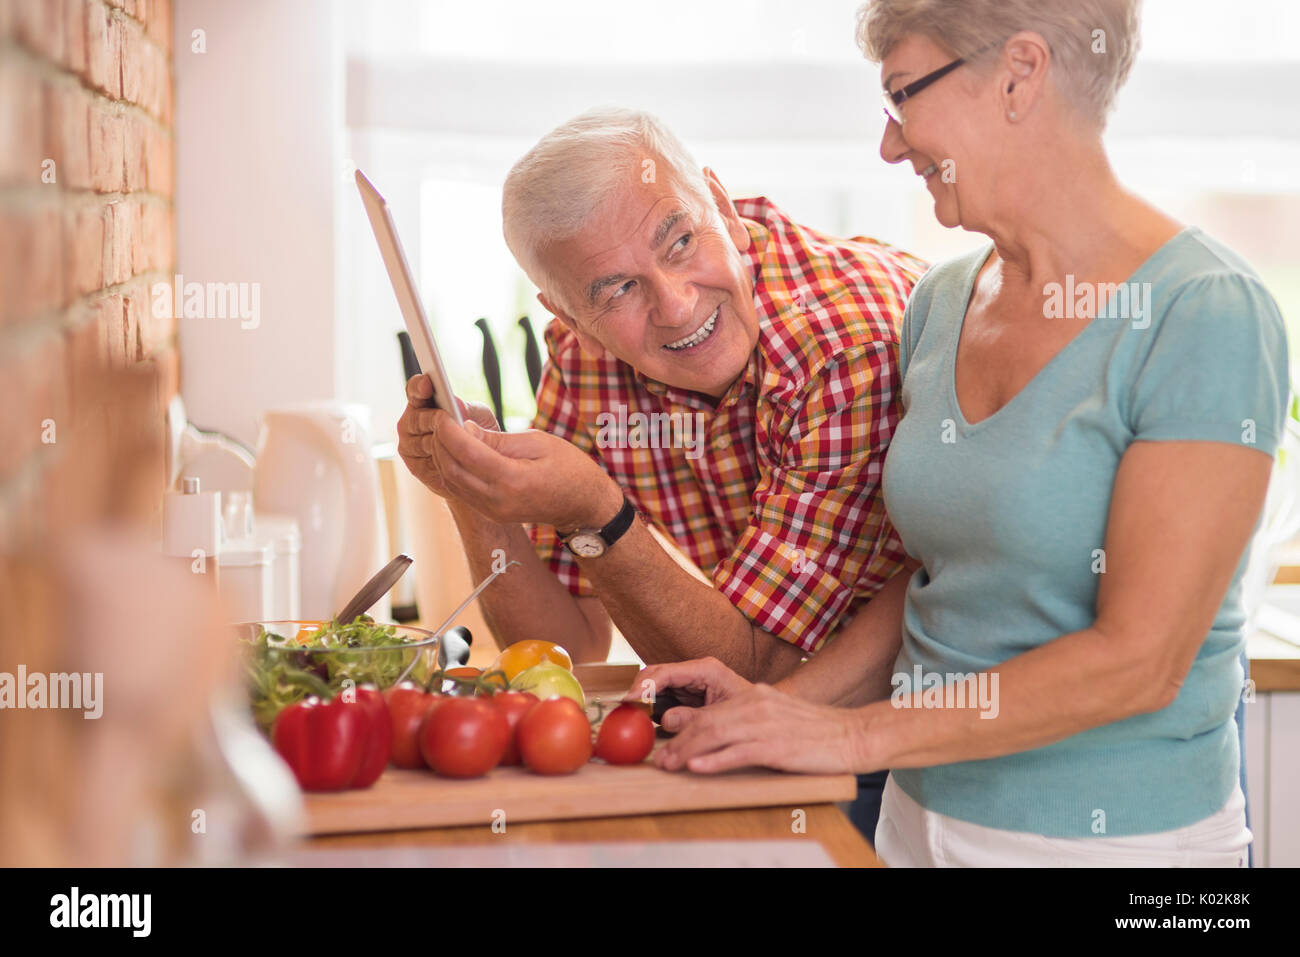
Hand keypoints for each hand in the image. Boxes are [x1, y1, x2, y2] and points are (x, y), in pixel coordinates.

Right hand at [397, 374, 499, 499]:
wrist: (481, 465)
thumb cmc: (478, 432)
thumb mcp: (480, 416)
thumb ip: (468, 409)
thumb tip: (457, 406)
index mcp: (422, 402)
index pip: (415, 390)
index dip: (419, 386)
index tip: (428, 384)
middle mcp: (411, 422)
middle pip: (416, 418)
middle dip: (434, 419)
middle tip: (450, 420)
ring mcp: (409, 445)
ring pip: (420, 442)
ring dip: (440, 442)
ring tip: (457, 442)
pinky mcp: (415, 467)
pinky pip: (425, 463)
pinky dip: (441, 461)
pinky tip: (454, 459)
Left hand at [401, 380, 621, 529]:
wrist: (583, 505)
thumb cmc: (569, 468)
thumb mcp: (538, 442)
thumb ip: (498, 438)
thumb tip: (464, 428)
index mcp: (513, 480)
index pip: (466, 452)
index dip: (448, 429)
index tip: (442, 411)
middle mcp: (498, 501)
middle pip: (451, 468)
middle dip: (439, 441)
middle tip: (440, 418)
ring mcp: (493, 511)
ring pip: (451, 481)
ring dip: (442, 455)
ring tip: (445, 431)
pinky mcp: (491, 513)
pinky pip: (461, 490)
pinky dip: (452, 468)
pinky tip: (455, 450)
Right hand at [624, 657, 753, 731]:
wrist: (765, 715)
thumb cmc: (750, 712)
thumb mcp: (722, 716)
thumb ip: (694, 718)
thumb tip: (666, 720)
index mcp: (706, 669)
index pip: (666, 672)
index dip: (644, 686)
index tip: (629, 700)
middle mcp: (695, 671)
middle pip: (656, 673)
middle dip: (639, 689)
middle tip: (624, 708)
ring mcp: (690, 680)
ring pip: (656, 683)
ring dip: (643, 697)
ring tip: (631, 713)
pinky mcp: (688, 691)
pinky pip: (663, 694)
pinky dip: (651, 703)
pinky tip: (644, 716)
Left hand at [654, 682, 874, 775]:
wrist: (853, 734)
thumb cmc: (817, 731)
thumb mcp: (777, 716)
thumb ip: (748, 720)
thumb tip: (718, 732)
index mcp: (756, 697)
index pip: (710, 711)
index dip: (683, 727)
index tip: (666, 742)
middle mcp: (757, 705)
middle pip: (706, 722)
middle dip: (678, 741)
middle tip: (660, 758)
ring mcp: (767, 725)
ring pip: (716, 735)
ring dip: (687, 751)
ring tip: (670, 764)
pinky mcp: (778, 746)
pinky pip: (739, 753)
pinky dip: (715, 760)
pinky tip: (698, 766)